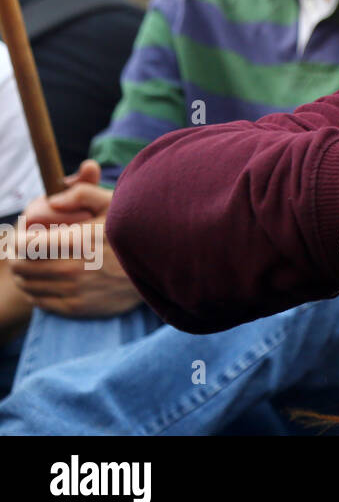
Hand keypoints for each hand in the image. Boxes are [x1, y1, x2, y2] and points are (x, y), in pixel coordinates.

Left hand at [11, 160, 143, 317]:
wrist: (160, 267)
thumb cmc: (133, 231)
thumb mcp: (114, 203)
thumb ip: (81, 192)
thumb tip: (50, 200)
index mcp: (75, 240)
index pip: (23, 244)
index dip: (15, 237)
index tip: (21, 233)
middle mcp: (71, 268)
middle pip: (20, 266)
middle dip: (15, 255)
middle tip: (23, 248)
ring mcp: (73, 291)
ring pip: (27, 285)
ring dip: (23, 274)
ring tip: (32, 264)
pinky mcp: (78, 308)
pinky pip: (40, 302)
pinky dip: (34, 291)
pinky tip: (43, 281)